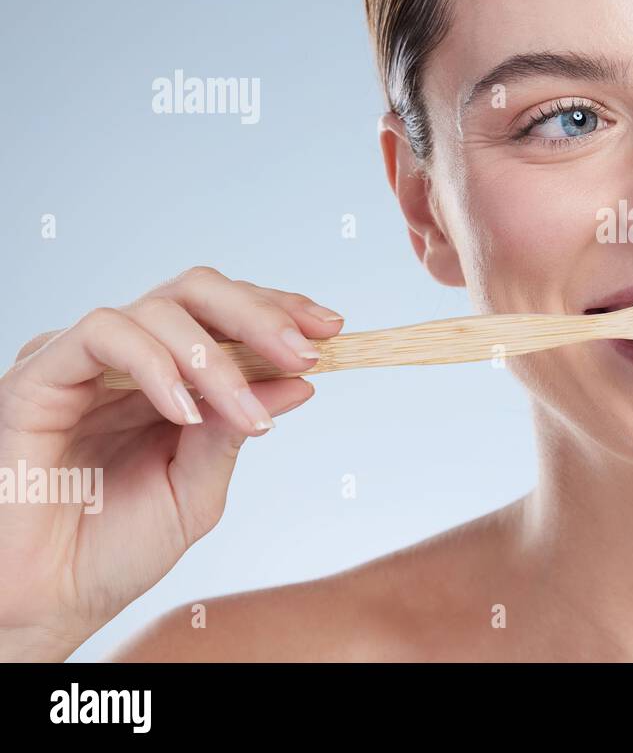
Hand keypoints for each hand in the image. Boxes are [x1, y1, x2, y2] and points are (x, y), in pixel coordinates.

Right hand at [0, 266, 342, 659]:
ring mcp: (80, 362)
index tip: (332, 330)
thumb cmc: (114, 550)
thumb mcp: (198, 487)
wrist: (48, 602)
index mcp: (166, 378)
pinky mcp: (38, 376)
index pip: (226, 315)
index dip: (279, 311)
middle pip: (197, 292)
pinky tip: (185, 413)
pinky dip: (156, 366)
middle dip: (261, 314)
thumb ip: (239, 429)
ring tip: (246, 414)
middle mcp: (124, 359)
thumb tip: (302, 380)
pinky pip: (102, 335)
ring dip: (217, 358)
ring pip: (157, 308)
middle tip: (304, 350)